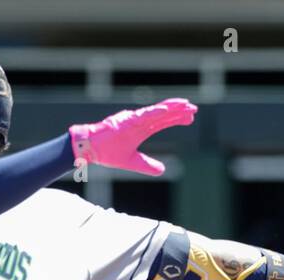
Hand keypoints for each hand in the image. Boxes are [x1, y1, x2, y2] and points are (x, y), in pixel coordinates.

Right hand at [69, 98, 196, 175]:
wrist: (89, 149)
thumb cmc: (107, 152)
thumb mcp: (132, 162)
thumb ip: (148, 165)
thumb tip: (163, 170)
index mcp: (141, 129)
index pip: (163, 122)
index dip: (177, 119)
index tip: (191, 118)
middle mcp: (139, 121)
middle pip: (163, 114)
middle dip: (178, 111)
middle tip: (194, 108)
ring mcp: (132, 120)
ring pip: (155, 111)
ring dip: (170, 107)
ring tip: (185, 105)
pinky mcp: (125, 121)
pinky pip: (142, 115)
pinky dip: (154, 112)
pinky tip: (166, 110)